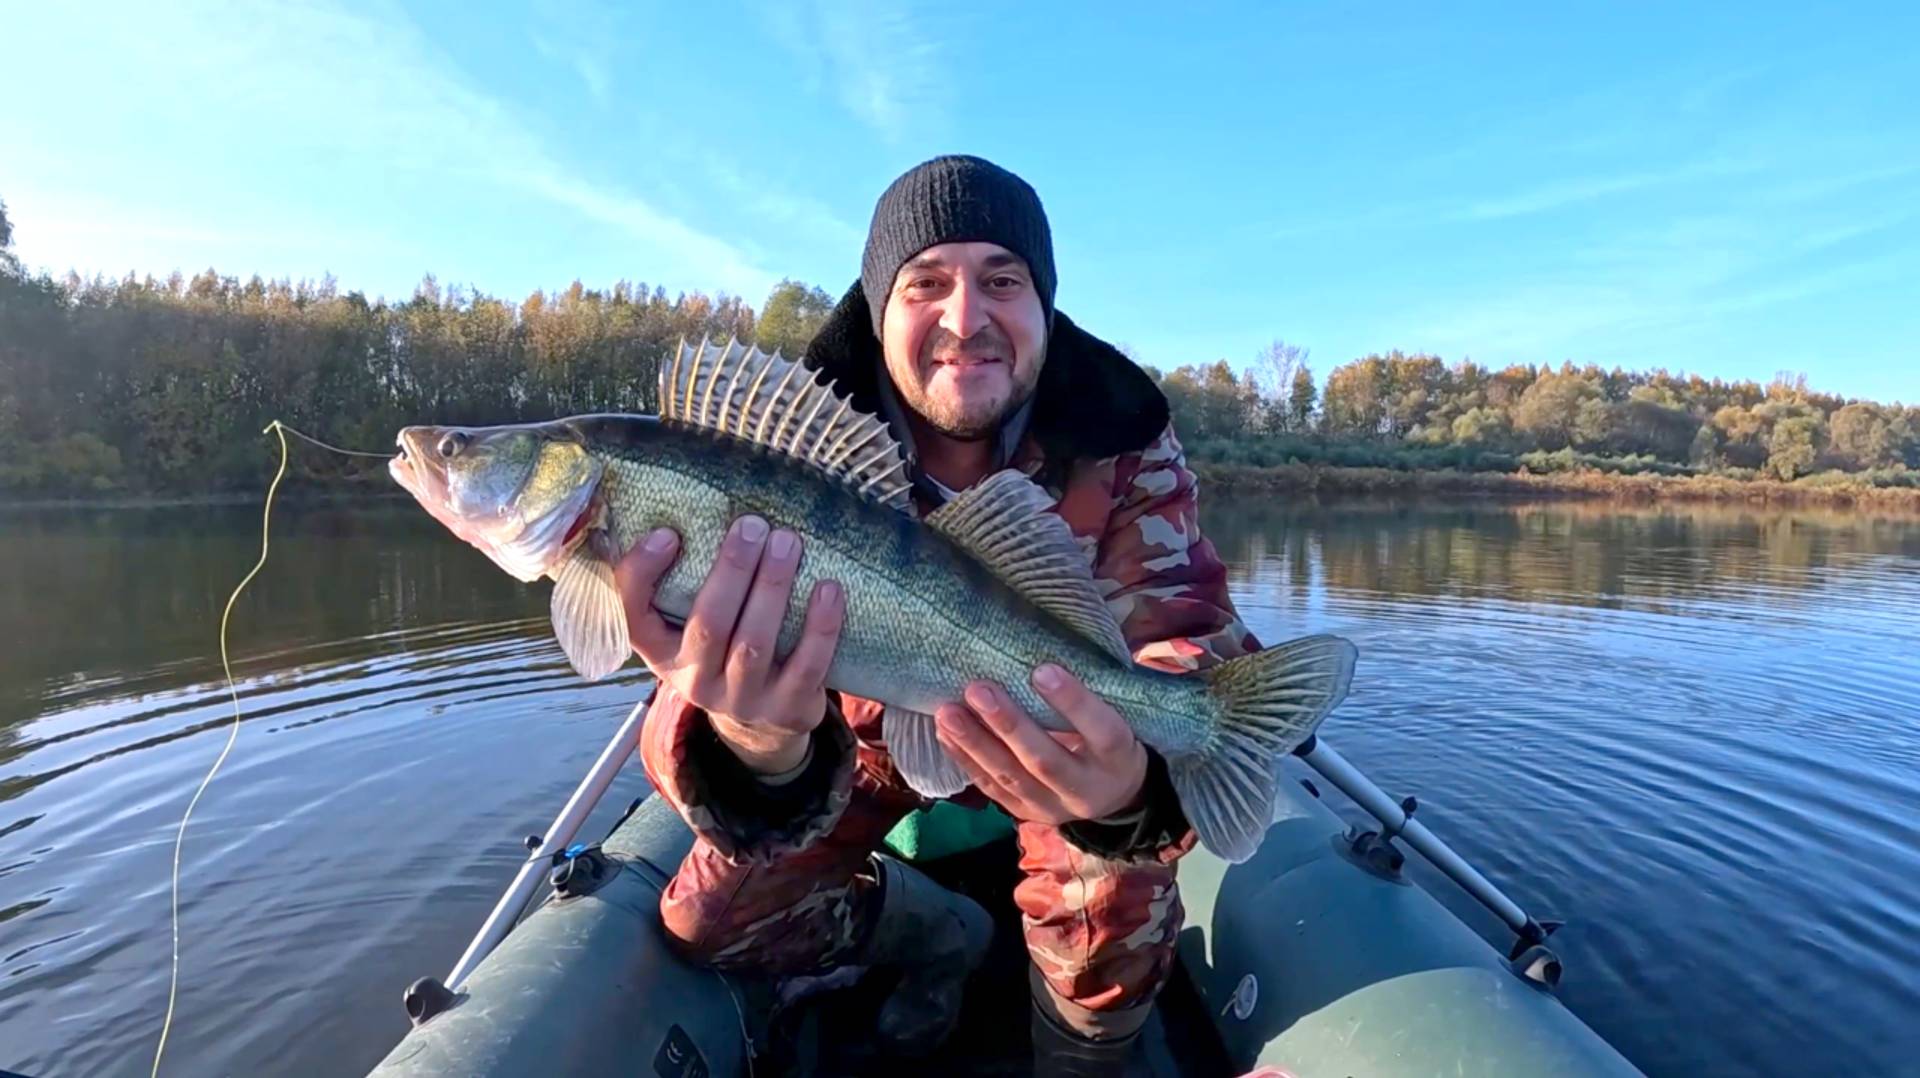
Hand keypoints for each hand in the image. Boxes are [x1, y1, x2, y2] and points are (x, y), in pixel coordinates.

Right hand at [614, 515, 846, 773]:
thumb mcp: (688, 628)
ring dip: (772, 589)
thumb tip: (680, 509)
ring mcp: (742, 699)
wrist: (760, 726)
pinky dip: (820, 627)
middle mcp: (695, 681)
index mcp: (661, 653)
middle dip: (732, 571)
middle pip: (708, 625)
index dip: (643, 576)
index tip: (668, 533)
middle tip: (752, 525)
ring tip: (788, 542)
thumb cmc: (722, 651)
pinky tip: (829, 588)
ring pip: (754, 644)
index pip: (635, 617)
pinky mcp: (787, 708)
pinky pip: (806, 666)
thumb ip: (680, 582)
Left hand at [933, 665, 1148, 824]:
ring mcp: (1053, 806)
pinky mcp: (1026, 812)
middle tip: (978, 689)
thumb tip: (1039, 648)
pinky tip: (945, 733)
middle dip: (1008, 724)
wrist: (1114, 795)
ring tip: (948, 713)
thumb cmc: (1108, 736)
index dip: (1073, 702)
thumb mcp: (1118, 716)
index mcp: (1117, 757)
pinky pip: (992, 788)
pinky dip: (965, 760)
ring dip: (975, 743)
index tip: (1042, 670)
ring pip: (1010, 777)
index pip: (1101, 730)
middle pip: (1045, 759)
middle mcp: (1086, 788)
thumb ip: (1088, 694)